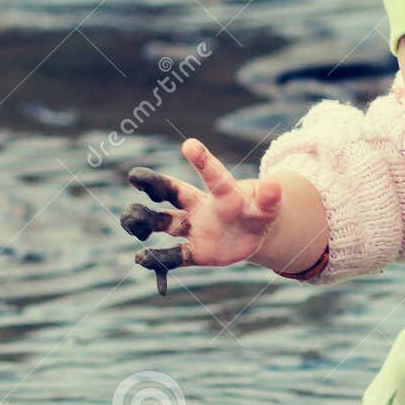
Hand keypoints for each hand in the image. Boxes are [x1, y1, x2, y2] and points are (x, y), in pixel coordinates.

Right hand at [121, 138, 282, 293]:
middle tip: (134, 176)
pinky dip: (157, 260)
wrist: (250, 235)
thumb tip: (276, 185)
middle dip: (153, 184)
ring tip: (128, 220)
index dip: (203, 161)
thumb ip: (269, 198)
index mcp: (221, 193)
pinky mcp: (193, 253)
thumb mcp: (268, 207)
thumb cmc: (258, 213)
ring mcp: (193, 229)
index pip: (212, 175)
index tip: (189, 144)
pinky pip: (172, 257)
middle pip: (172, 192)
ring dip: (145, 221)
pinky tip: (141, 259)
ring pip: (163, 223)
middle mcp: (199, 207)